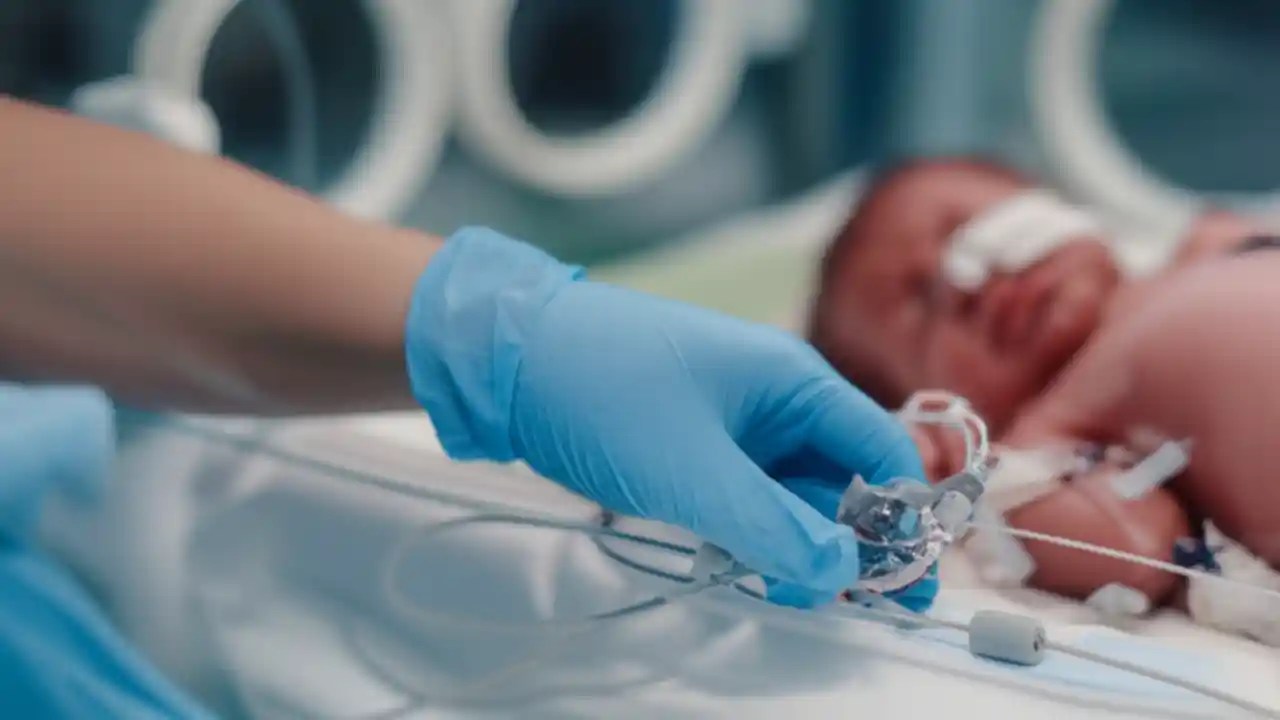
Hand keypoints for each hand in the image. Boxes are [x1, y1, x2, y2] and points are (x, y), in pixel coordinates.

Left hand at [406, 229, 929, 606]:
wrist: (503, 355)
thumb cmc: (603, 390)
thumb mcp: (695, 472)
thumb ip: (773, 528)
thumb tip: (839, 569)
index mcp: (791, 381)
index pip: (878, 449)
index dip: (902, 515)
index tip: (906, 579)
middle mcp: (771, 398)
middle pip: (838, 473)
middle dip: (851, 537)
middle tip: (854, 601)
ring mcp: (728, 419)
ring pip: (787, 488)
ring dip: (799, 537)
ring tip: (797, 591)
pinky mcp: (689, 440)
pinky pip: (743, 490)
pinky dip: (753, 527)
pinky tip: (751, 564)